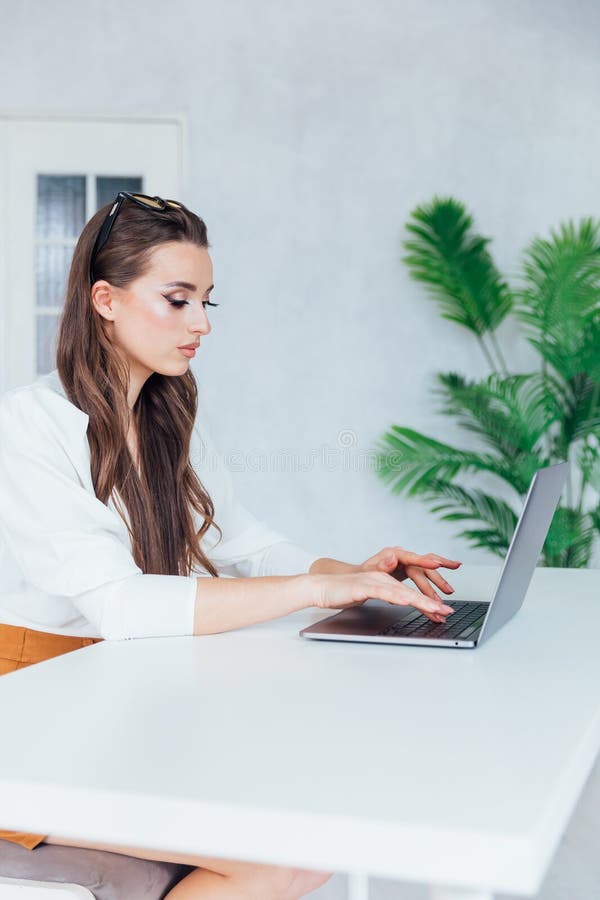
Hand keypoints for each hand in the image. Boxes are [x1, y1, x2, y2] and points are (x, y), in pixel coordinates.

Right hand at [313, 571, 455, 622]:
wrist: (320, 587)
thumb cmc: (344, 592)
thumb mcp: (370, 595)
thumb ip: (387, 596)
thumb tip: (405, 601)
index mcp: (386, 580)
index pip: (411, 592)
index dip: (429, 601)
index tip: (444, 612)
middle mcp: (382, 577)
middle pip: (410, 590)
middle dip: (431, 601)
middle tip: (447, 612)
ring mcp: (372, 580)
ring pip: (400, 590)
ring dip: (418, 599)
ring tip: (435, 608)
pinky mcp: (361, 585)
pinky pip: (381, 590)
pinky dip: (394, 595)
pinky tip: (405, 600)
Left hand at [358, 546, 461, 603]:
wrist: (362, 576)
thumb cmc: (365, 574)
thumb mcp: (370, 570)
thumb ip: (382, 564)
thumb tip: (392, 556)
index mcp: (395, 554)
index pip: (413, 558)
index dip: (425, 561)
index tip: (437, 564)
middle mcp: (405, 558)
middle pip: (424, 567)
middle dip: (437, 580)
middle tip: (448, 591)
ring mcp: (409, 564)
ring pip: (428, 572)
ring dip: (440, 583)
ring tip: (450, 592)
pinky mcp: (411, 572)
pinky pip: (426, 578)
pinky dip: (435, 585)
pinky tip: (446, 586)